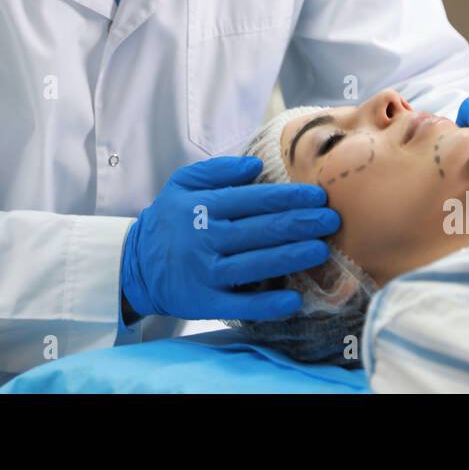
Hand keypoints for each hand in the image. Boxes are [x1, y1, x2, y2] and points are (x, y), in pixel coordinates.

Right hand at [120, 156, 340, 320]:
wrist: (136, 265)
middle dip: (302, 223)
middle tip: (332, 220)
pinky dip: (268, 303)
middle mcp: (205, 238)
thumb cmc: (169, 220)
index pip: (254, 200)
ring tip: (321, 249)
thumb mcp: (182, 183)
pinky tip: (294, 300)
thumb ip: (218, 170)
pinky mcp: (204, 302)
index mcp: (202, 206)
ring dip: (293, 256)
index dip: (290, 197)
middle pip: (262, 230)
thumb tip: (255, 165)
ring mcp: (205, 272)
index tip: (318, 195)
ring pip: (257, 263)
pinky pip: (241, 304)